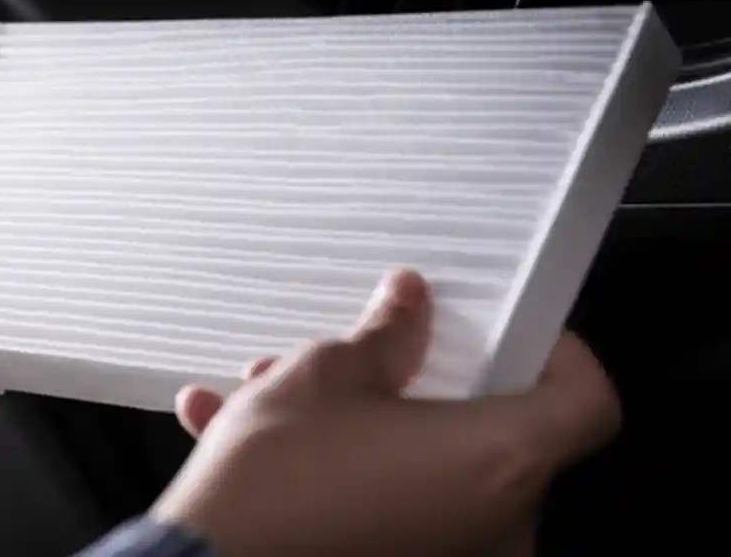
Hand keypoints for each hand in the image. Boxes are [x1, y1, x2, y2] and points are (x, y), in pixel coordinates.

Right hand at [154, 270, 619, 556]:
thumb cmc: (274, 485)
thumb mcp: (325, 375)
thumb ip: (382, 334)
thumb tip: (405, 304)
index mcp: (497, 460)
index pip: (585, 400)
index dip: (553, 353)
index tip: (509, 331)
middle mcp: (491, 522)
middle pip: (488, 430)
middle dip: (411, 381)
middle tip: (356, 353)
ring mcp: (448, 556)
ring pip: (419, 466)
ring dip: (356, 423)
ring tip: (273, 391)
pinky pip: (382, 507)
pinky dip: (335, 471)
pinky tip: (251, 434)